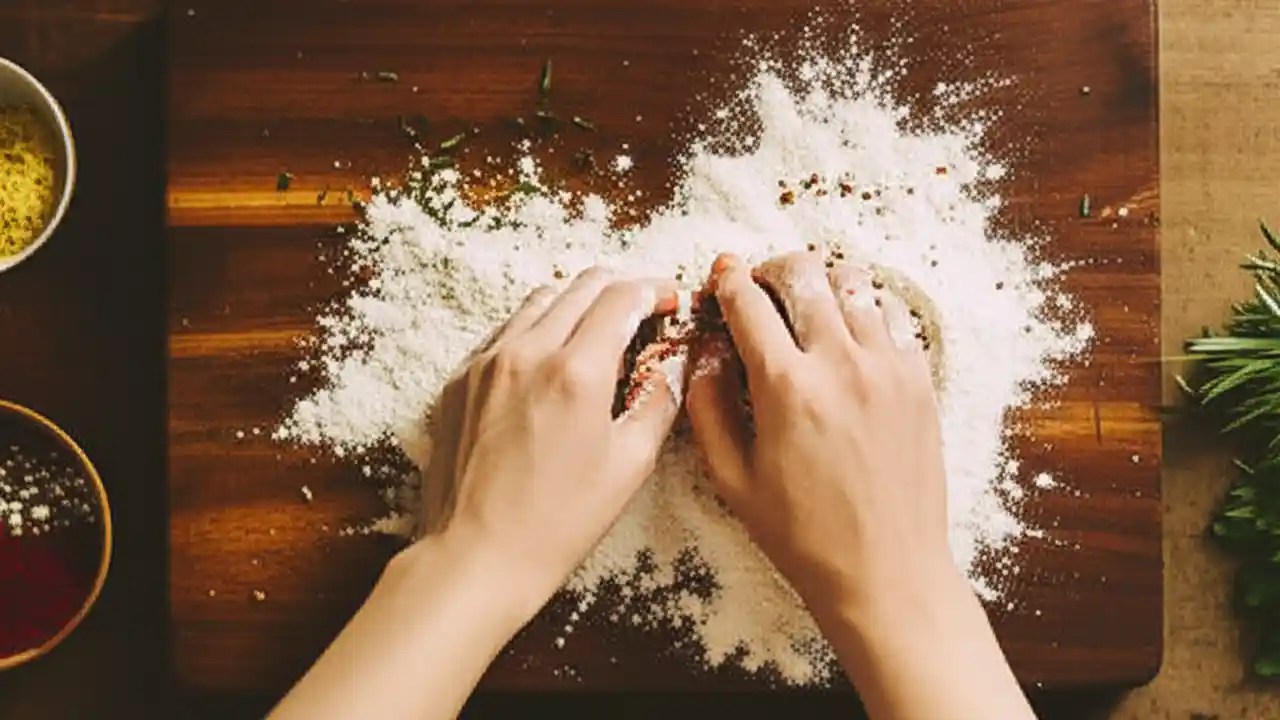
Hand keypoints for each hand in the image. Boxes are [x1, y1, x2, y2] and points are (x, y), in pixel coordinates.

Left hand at [424, 268, 681, 610]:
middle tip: (641, 309)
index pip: (621, 296)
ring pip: (539, 302)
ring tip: (597, 332)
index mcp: (576, 371)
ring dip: (576, 304)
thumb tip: (672, 368)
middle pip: (580, 285)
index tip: (669, 298)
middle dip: (619, 288)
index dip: (654, 289)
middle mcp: (526, 352)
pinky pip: (503, 333)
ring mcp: (485, 363)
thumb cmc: (556, 522)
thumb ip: (658, 402)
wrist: (476, 556)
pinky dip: (535, 331)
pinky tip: (550, 362)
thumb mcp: (629, 465)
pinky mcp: (459, 381)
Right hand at [687, 251, 1032, 719]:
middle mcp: (841, 364)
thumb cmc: (804, 536)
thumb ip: (708, 408)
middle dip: (772, 268)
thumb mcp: (733, 480)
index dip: (727, 279)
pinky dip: (865, 309)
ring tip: (806, 305)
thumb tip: (704, 352)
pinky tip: (849, 334)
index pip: (749, 302)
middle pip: (804, 273)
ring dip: (822, 283)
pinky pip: (893, 315)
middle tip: (760, 285)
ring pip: (854, 283)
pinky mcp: (920, 380)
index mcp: (787, 388)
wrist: (887, 572)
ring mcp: (889, 368)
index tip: (721, 274)